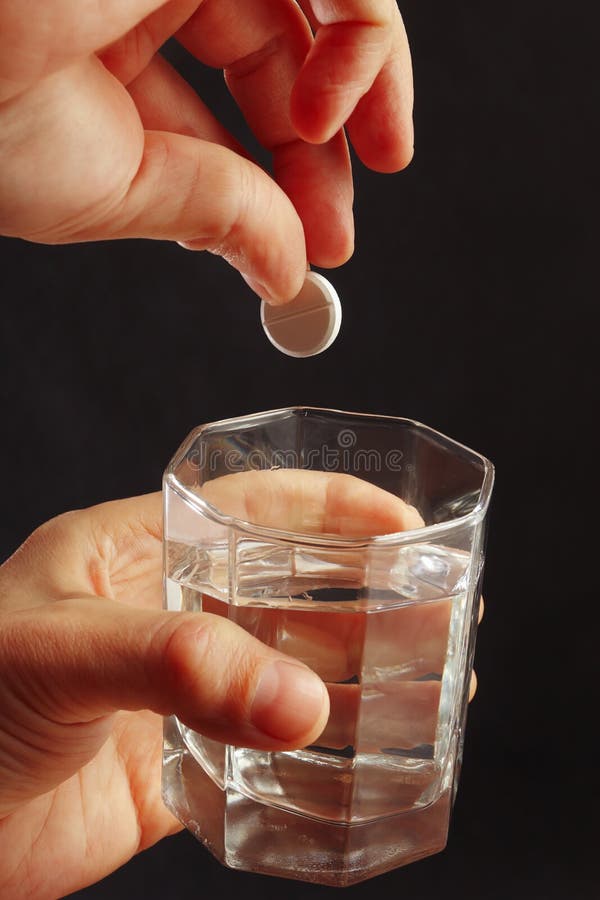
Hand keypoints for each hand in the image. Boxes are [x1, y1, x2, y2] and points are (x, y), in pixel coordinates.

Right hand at [0, 1, 412, 302]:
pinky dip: (358, 33)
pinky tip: (331, 111)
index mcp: (115, 35)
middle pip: (289, 43)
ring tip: (376, 158)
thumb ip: (216, 214)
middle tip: (341, 227)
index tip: (318, 242)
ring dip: (365, 81)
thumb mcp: (113, 190)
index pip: (235, 93)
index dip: (287, 171)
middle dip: (332, 141)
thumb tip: (285, 269)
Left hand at [0, 472, 478, 897]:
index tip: (403, 523)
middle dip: (358, 596)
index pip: (246, 509)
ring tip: (419, 685)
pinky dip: (306, 764)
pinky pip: (254, 762)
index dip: (327, 507)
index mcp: (129, 554)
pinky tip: (353, 765)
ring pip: (277, 677)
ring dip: (344, 681)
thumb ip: (177, 666)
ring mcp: (166, 697)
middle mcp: (157, 617)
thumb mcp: (57, 652)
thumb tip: (303, 704)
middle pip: (280, 593)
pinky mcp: (165, 773)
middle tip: (433, 609)